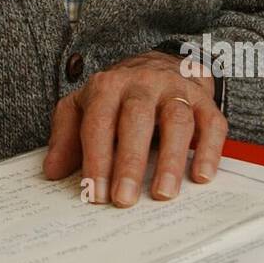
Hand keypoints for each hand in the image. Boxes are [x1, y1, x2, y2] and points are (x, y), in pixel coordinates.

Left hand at [43, 50, 226, 204]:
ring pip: (176, 120)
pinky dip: (209, 150)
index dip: (96, 159)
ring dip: (171, 160)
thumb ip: (66, 137)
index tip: (95, 194)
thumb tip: (52, 172)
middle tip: (124, 199)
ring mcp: (175, 90)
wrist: (160, 63)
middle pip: (136, 119)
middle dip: (129, 162)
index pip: (99, 122)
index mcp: (107, 86)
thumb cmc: (117, 97)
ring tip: (163, 194)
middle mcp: (142, 83)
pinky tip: (202, 176)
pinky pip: (211, 123)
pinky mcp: (204, 100)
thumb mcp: (84, 108)